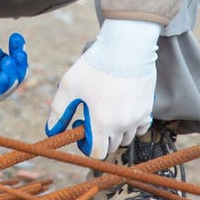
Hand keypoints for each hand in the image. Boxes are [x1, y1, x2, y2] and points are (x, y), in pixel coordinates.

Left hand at [46, 19, 160, 157]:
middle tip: (92, 113)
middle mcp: (122, 125)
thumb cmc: (95, 65)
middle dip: (100, 136)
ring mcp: (137, 118)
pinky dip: (131, 123)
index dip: (87, 147)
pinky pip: (140, 126)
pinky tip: (122, 105)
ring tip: (107, 105)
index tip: (82, 129)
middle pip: (111, 146)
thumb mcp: (70, 85)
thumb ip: (58, 110)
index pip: (97, 153)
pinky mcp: (148, 109)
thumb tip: (51, 130)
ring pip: (126, 136)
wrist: (125, 46)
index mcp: (102, 122)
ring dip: (115, 129)